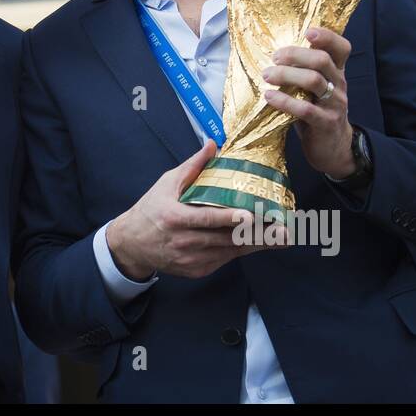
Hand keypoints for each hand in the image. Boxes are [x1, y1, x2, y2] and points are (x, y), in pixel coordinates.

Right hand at [107, 141, 274, 280]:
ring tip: (280, 237)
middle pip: (226, 238)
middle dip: (256, 234)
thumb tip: (212, 144)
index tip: (250, 215)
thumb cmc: (150, 210)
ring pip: (229, 252)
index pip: (206, 218)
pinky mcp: (197, 270)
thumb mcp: (166, 184)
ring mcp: (191, 259)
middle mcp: (184, 242)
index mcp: (175, 218)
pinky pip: (224, 260)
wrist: (132, 245)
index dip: (229, 217)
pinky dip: (241, 251)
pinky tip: (259, 243)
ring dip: (256, 245)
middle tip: (282, 229)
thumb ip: (192, 166)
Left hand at [263, 26, 355, 177]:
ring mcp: (335, 104)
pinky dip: (284, 101)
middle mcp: (339, 84)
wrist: (333, 148)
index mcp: (337, 72)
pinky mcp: (326, 123)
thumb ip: (303, 71)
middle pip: (322, 60)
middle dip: (295, 54)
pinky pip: (305, 109)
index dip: (328, 36)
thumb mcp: (314, 89)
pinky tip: (269, 96)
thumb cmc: (317, 112)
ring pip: (314, 81)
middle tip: (274, 58)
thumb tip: (271, 53)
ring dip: (286, 75)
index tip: (308, 32)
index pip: (342, 48)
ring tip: (267, 75)